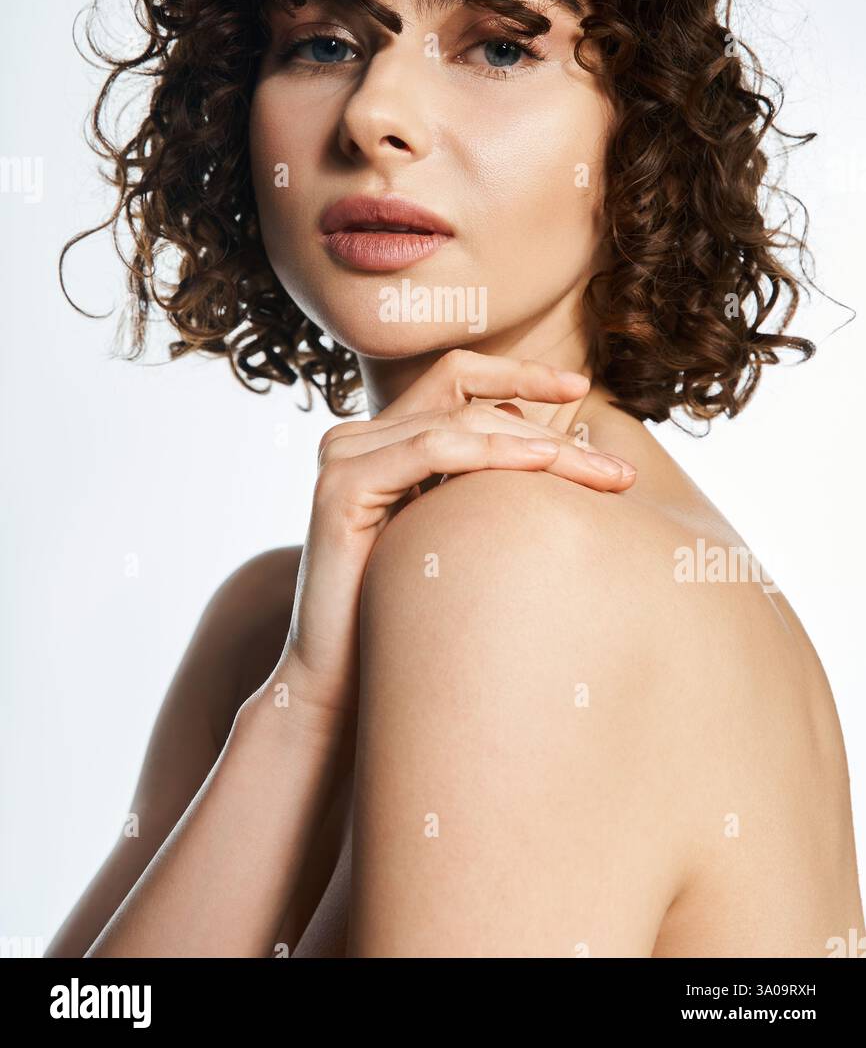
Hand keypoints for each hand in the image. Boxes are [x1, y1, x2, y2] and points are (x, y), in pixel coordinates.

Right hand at [268, 350, 635, 729]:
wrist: (340, 687)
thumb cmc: (401, 622)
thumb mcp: (451, 536)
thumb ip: (478, 484)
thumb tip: (537, 440)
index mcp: (382, 442)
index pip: (455, 378)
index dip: (518, 374)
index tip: (579, 387)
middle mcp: (357, 439)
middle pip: (465, 398)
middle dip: (547, 421)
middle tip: (618, 471)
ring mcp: (344, 458)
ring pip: (458, 423)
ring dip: (539, 445)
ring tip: (600, 476)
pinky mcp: (341, 486)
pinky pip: (430, 450)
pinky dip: (490, 452)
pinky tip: (541, 463)